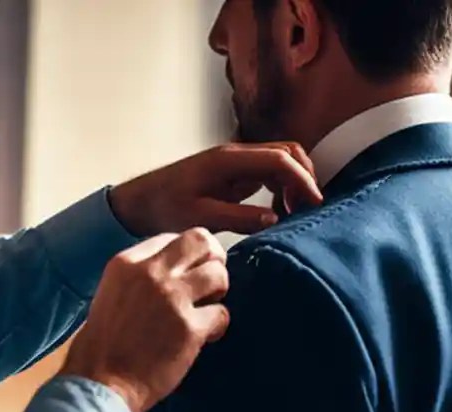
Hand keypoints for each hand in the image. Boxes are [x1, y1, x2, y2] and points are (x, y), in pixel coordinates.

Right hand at [60, 229, 230, 411]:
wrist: (101, 382)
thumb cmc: (104, 344)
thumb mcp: (113, 292)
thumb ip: (141, 276)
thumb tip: (175, 268)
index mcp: (127, 262)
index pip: (173, 238)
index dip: (189, 255)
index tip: (190, 273)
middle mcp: (151, 273)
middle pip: (201, 241)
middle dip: (213, 258)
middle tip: (211, 282)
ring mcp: (172, 298)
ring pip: (218, 274)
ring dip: (219, 291)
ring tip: (207, 309)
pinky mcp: (190, 327)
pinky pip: (223, 313)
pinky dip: (218, 326)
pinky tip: (206, 337)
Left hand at [109, 142, 323, 236]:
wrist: (137, 203)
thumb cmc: (163, 208)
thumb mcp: (199, 217)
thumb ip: (238, 217)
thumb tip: (274, 218)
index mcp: (228, 160)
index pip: (280, 159)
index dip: (302, 179)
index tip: (314, 203)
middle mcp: (236, 155)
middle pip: (287, 153)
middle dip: (304, 177)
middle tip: (308, 209)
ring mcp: (236, 163)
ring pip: (281, 162)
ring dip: (295, 184)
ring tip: (295, 214)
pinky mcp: (234, 174)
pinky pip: (269, 174)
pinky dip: (283, 189)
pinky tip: (279, 212)